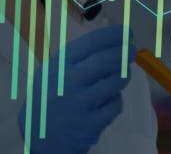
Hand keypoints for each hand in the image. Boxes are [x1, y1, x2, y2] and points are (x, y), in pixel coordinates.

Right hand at [18, 25, 136, 153]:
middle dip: (125, 53)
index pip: (91, 43)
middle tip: (133, 50)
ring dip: (123, 76)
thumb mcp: (53, 72)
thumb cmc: (49, 98)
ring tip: (122, 75)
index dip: (114, 35)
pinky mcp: (90, 124)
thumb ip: (78, 58)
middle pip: (105, 61)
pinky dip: (116, 100)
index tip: (128, 32)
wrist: (37, 137)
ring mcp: (79, 104)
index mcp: (59, 65)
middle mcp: (68, 82)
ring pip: (114, 82)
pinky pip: (115, 105)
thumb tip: (114, 41)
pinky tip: (109, 100)